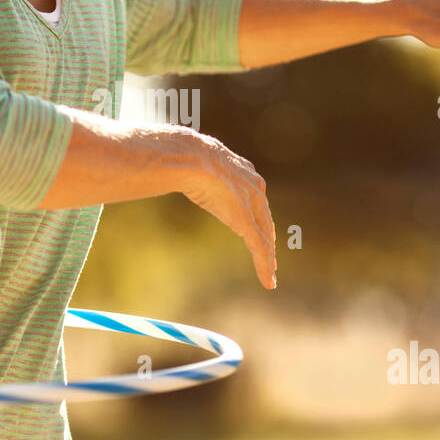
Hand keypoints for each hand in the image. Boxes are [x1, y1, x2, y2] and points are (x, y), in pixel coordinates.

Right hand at [178, 131, 276, 289]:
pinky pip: (259, 248)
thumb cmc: (185, 157)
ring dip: (268, 258)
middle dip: (267, 238)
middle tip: (270, 255)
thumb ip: (191, 170)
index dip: (257, 216)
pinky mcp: (246, 222)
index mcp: (243, 172)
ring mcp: (252, 206)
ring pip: (264, 237)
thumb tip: (169, 166)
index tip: (257, 227)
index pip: (255, 199)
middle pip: (264, 219)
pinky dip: (264, 266)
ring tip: (270, 273)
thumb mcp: (193, 162)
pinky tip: (268, 282)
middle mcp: (254, 188)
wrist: (191, 157)